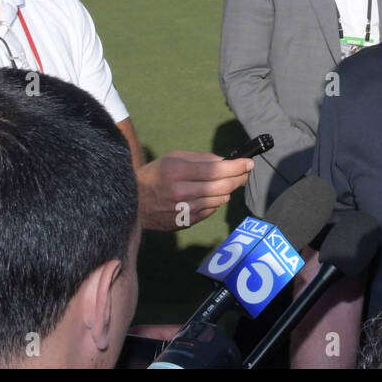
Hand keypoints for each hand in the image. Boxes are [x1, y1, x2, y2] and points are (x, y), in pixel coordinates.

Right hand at [136, 151, 252, 230]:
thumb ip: (201, 159)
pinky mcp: (186, 222)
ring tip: (224, 182)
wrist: (132, 203)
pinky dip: (215, 201)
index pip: (217, 170)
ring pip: (220, 199)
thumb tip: (226, 162)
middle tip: (245, 172)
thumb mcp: (174, 158)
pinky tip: (209, 195)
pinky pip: (211, 210)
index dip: (237, 166)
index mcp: (177, 172)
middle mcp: (181, 193)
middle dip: (239, 177)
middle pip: (223, 186)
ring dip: (227, 189)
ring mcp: (184, 210)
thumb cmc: (155, 175)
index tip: (249, 162)